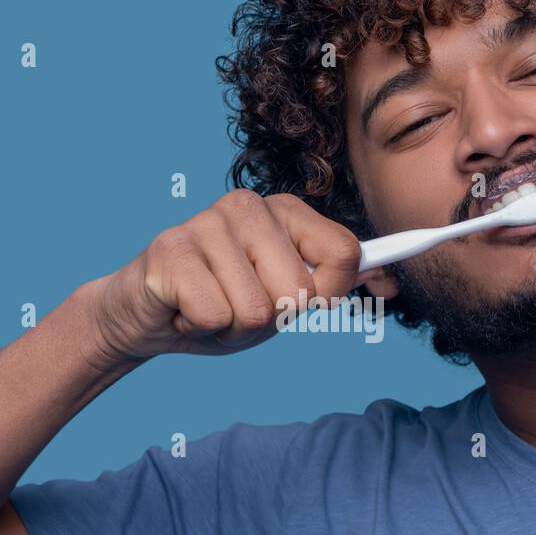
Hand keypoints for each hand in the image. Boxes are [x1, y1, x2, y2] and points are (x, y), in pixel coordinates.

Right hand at [83, 190, 365, 363]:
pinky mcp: (170, 249)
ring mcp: (207, 222)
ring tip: (208, 308)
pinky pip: (214, 315)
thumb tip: (390, 282)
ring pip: (256, 309)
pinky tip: (183, 310)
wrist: (145, 317)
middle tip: (237, 307)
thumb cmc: (222, 305)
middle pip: (300, 290)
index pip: (345, 253)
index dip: (328, 294)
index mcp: (286, 211)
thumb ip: (333, 286)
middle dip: (271, 319)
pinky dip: (200, 329)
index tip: (300, 301)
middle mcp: (249, 205)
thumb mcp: (285, 299)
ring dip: (232, 328)